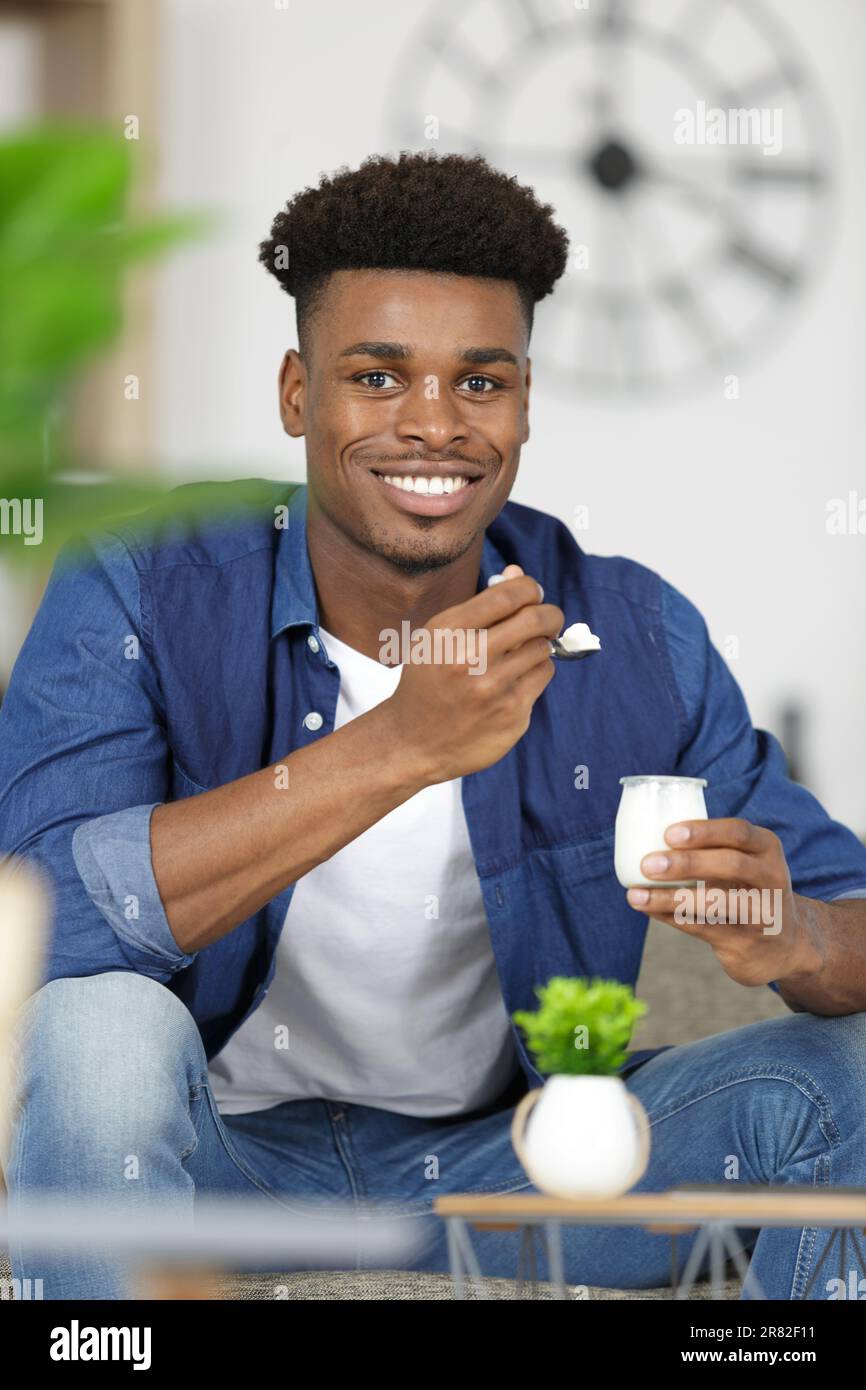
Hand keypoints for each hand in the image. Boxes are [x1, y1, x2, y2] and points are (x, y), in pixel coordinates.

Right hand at [384, 572, 563, 783]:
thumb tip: (519, 574)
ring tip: (521, 655)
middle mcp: (469, 659)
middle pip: (535, 618)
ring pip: (543, 649)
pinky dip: (535, 672)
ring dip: (540, 646)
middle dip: (550, 614)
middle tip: (549, 618)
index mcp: (447, 632)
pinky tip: (514, 680)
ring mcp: (493, 690)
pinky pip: (542, 677)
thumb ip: (481, 605)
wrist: (413, 741)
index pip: (508, 595)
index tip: (533, 593)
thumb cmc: (428, 681)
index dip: (530, 588)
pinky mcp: (511, 714)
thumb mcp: (439, 637)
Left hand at [624, 817, 821, 987]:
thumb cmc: (748, 888)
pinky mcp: (745, 943)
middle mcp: (771, 879)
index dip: (703, 831)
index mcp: (766, 849)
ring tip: (635, 895)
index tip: (668, 833)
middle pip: (731, 865)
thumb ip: (710, 849)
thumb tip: (645, 835)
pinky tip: (646, 907)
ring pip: (716, 904)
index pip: (738, 832)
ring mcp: (762, 914)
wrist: (785, 944)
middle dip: (687, 863)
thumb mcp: (745, 861)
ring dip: (670, 898)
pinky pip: (702, 928)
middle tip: (647, 864)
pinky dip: (670, 916)